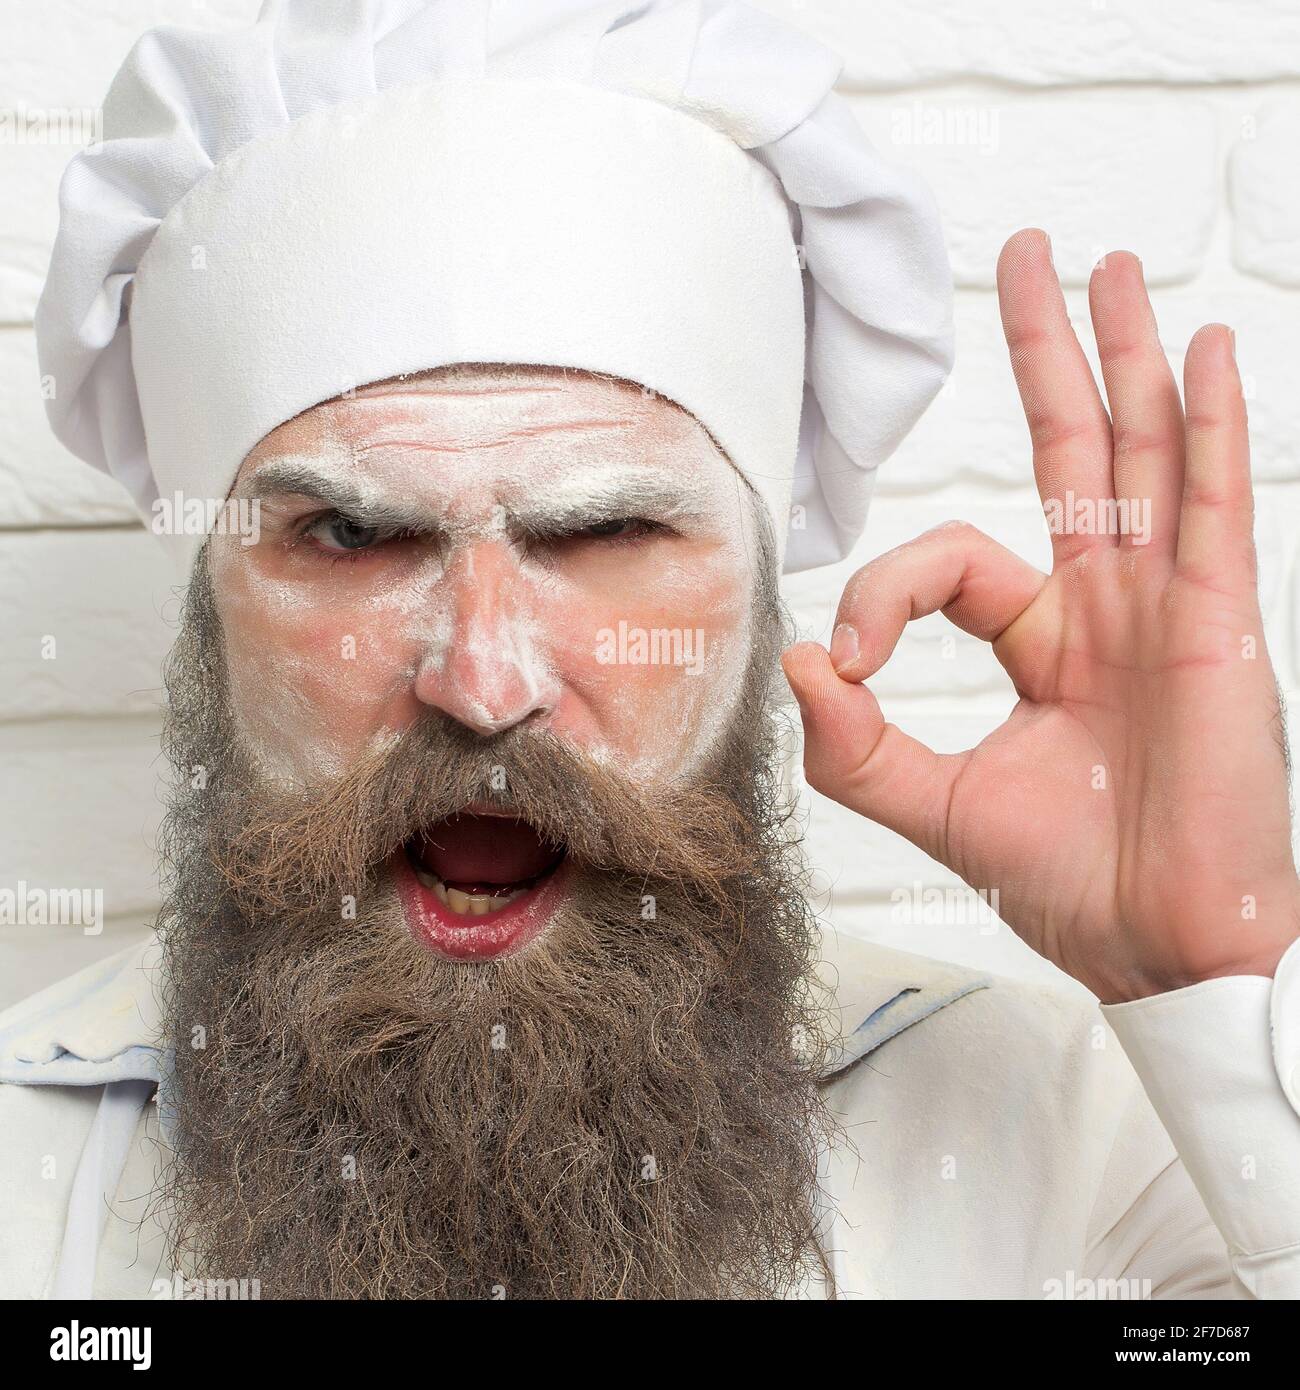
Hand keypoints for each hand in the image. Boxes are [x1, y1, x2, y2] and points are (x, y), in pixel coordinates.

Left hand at [783, 228, 1299, 1002]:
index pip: (952, 557)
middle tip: (1024, 255)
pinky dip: (1209, 421)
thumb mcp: (934, 806)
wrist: (1159, 943)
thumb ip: (856, 745)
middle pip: (1072, 449)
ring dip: (1126, 354)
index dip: (882, 590)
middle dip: (1047, 352)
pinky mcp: (1219, 620)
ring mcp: (1166, 603)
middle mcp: (1106, 605)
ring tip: (1107, 266)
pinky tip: (1200, 347)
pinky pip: (1213, 501)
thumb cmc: (1070, 883)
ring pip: (1143, 450)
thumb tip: (795, 658)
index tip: (845, 659)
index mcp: (1043, 640)